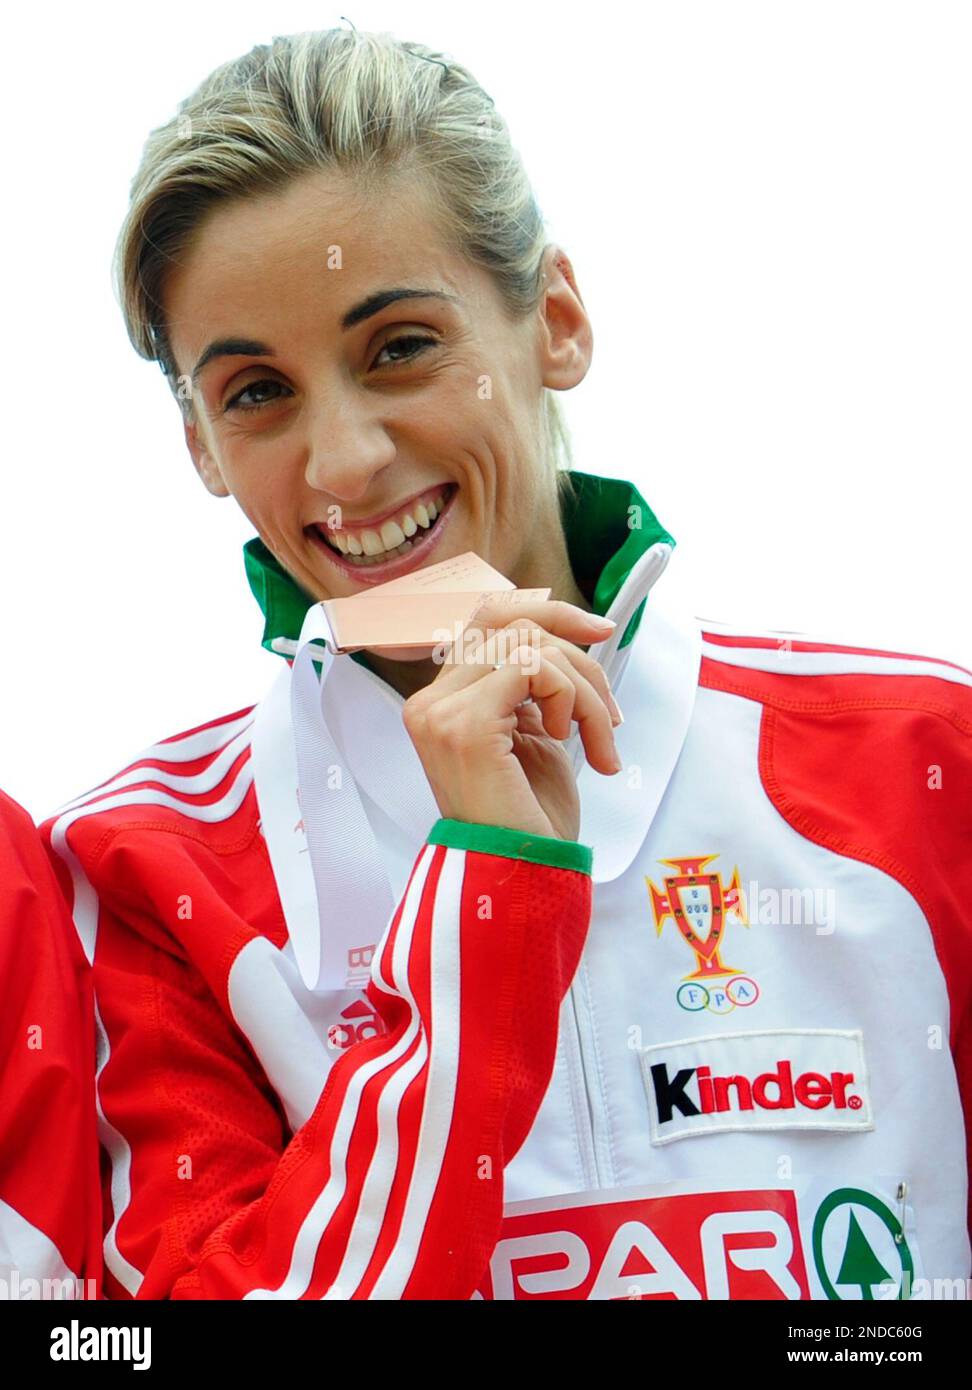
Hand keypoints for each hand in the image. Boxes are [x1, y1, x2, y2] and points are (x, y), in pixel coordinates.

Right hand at [402, 598, 621, 840]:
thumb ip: (531, 688)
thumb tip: (560, 637)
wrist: (523, 871)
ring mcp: (442, 711)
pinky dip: (570, 697)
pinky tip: (570, 737)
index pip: (487, 621)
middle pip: (511, 624)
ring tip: (596, 737)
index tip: (599, 629)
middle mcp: (430, 702)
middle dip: (578, 659)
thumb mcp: (532, 735)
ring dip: (582, 688)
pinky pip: (534, 668)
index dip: (546, 612)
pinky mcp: (466, 724)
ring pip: (529, 645)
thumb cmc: (530, 817)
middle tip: (609, 713)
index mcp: (441, 702)